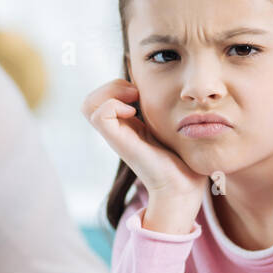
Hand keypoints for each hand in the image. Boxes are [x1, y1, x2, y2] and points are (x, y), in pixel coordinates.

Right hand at [82, 78, 206, 206]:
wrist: (183, 187)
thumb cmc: (184, 161)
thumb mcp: (173, 129)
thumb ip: (169, 114)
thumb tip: (184, 98)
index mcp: (127, 126)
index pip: (102, 98)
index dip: (118, 85)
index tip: (141, 91)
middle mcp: (117, 131)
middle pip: (90, 101)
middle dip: (111, 86)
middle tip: (134, 92)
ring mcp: (115, 137)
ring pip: (88, 105)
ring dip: (109, 93)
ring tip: (132, 100)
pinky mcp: (119, 142)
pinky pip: (99, 115)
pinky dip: (114, 105)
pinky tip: (134, 112)